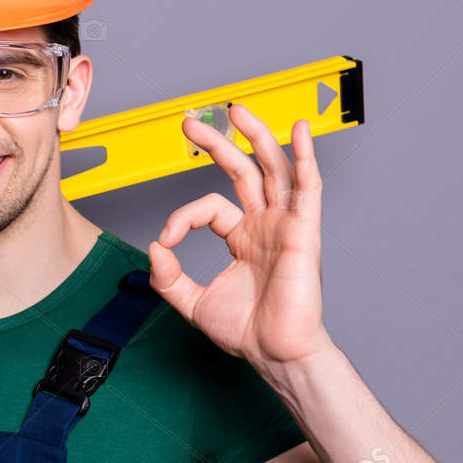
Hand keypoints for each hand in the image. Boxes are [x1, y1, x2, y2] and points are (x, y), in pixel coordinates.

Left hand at [147, 104, 331, 367]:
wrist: (275, 352)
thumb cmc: (247, 332)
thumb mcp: (191, 302)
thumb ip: (168, 277)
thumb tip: (154, 247)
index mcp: (243, 238)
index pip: (209, 207)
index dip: (182, 216)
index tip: (166, 239)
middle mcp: (265, 226)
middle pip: (243, 171)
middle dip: (217, 143)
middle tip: (191, 122)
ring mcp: (285, 225)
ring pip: (273, 168)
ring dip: (256, 136)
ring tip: (236, 109)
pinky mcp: (303, 230)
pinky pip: (308, 186)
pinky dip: (305, 156)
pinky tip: (299, 131)